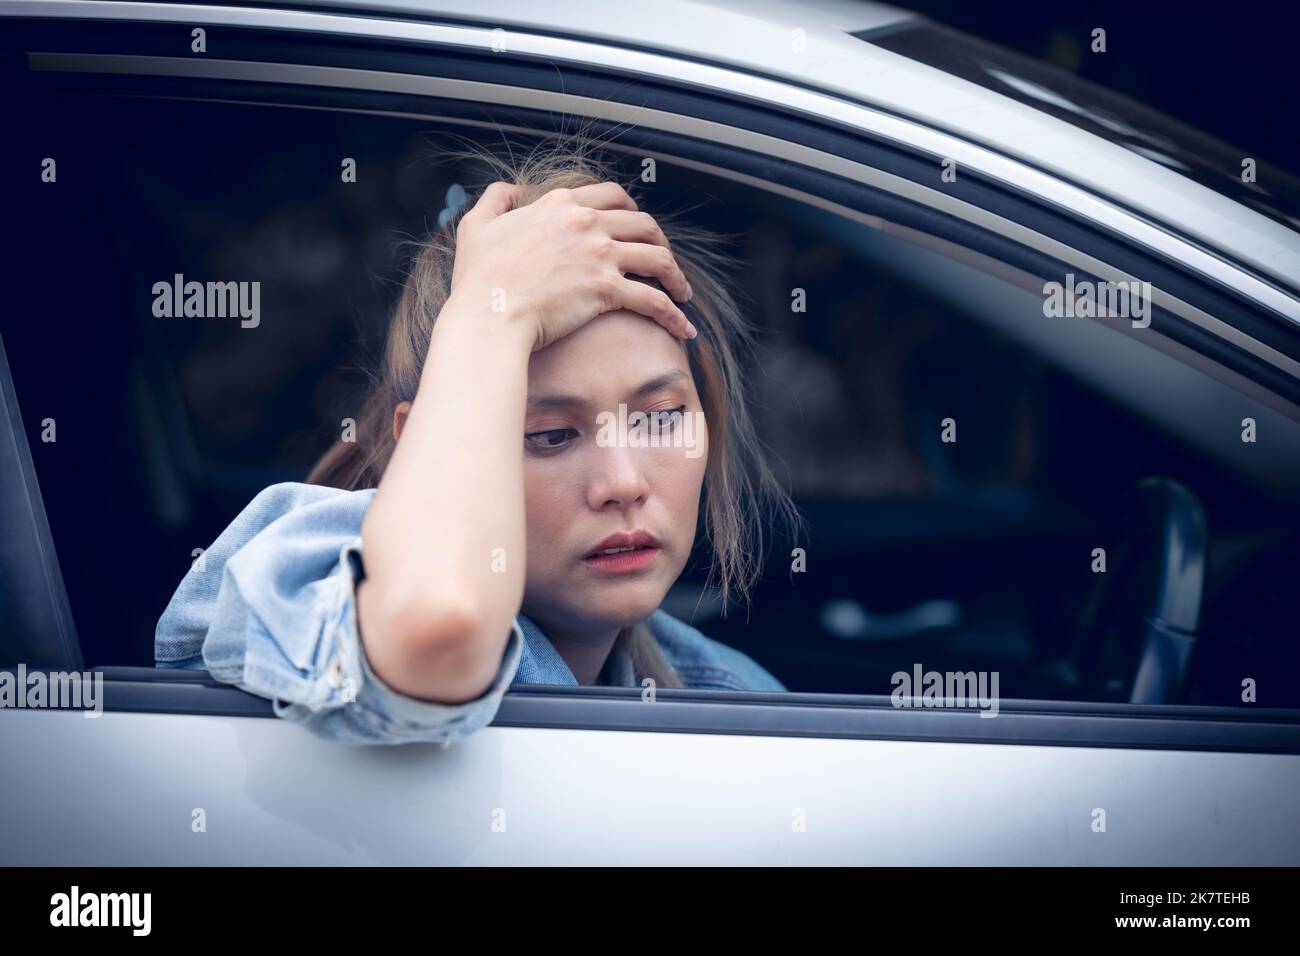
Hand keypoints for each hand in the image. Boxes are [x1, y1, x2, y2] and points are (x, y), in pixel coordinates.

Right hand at [447, 180, 695, 350]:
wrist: (488, 314)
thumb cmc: (479, 278)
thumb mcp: (477, 226)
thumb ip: (495, 200)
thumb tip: (509, 189)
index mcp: (560, 205)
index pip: (612, 195)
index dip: (631, 210)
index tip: (636, 226)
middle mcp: (586, 223)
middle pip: (644, 223)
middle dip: (661, 241)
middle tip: (664, 260)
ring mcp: (600, 254)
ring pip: (658, 257)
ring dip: (676, 276)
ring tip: (682, 293)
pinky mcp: (608, 289)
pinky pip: (655, 300)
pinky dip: (674, 315)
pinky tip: (683, 329)